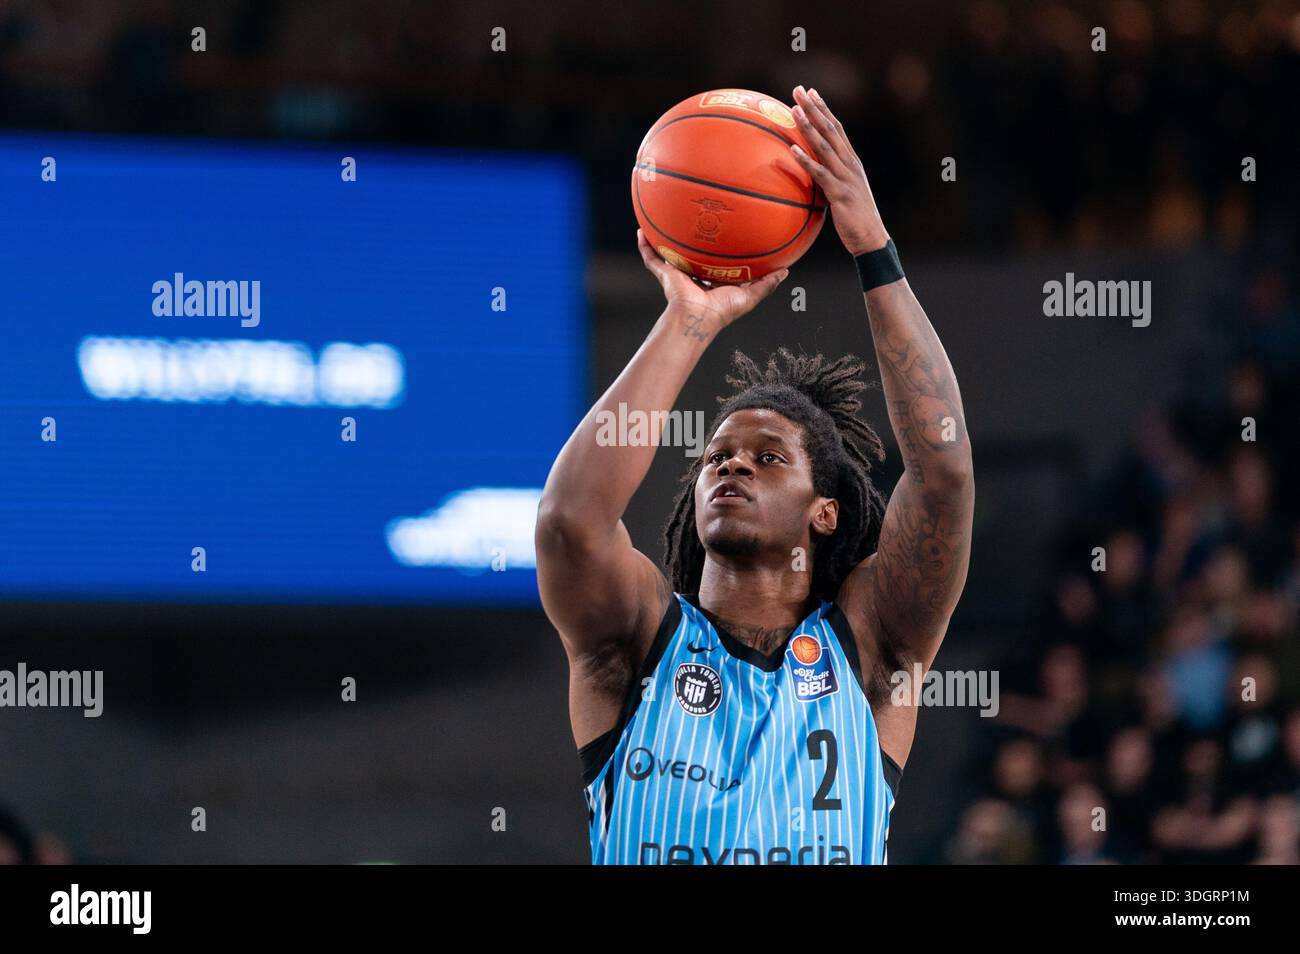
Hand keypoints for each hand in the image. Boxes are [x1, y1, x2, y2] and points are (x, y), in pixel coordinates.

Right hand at [637, 229, 787, 328]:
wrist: (698, 317)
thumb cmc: (722, 311)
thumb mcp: (749, 296)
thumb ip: (766, 284)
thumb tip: (786, 272)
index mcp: (711, 281)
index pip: (714, 264)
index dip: (719, 252)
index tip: (725, 237)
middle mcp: (693, 276)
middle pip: (691, 255)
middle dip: (692, 243)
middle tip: (696, 222)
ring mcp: (677, 274)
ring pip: (669, 253)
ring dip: (665, 240)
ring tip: (663, 221)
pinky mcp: (665, 273)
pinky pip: (651, 257)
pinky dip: (645, 246)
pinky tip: (641, 231)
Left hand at [789, 86, 889, 255]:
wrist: (871, 239)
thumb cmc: (854, 219)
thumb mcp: (843, 193)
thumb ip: (829, 179)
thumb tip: (811, 173)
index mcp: (851, 161)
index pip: (836, 128)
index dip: (823, 109)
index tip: (810, 92)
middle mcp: (850, 164)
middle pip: (830, 129)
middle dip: (814, 107)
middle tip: (798, 89)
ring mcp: (846, 177)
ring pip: (825, 146)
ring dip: (808, 126)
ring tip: (794, 110)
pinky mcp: (839, 193)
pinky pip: (820, 174)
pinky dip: (806, 160)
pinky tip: (792, 150)